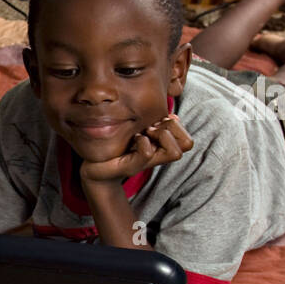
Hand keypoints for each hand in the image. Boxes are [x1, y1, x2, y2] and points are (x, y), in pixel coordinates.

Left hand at [79, 114, 194, 184]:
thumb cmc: (116, 146)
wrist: (96, 166)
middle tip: (149, 128)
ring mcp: (147, 163)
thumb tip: (174, 116)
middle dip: (170, 128)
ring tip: (141, 133)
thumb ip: (156, 123)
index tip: (156, 122)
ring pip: (175, 152)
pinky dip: (142, 142)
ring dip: (160, 136)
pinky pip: (148, 152)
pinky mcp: (133, 167)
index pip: (188, 140)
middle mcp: (158, 156)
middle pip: (187, 144)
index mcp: (161, 146)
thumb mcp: (139, 129)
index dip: (176, 127)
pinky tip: (131, 139)